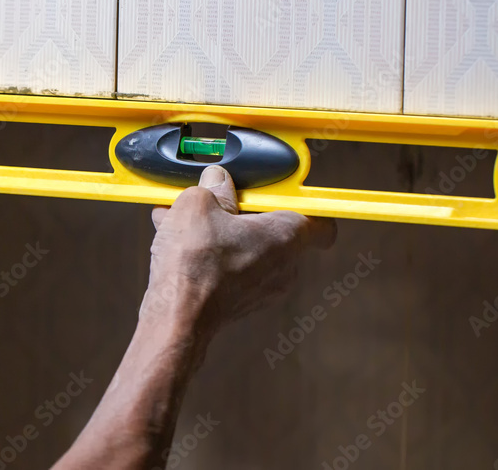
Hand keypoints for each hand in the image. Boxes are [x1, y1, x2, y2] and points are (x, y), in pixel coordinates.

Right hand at [142, 165, 336, 340]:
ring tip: (184, 220)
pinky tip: (178, 244)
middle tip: (219, 200)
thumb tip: (216, 181)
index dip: (306, 206)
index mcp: (286, 235)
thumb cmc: (195, 261)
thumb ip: (214, 187)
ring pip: (247, 248)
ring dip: (220, 232)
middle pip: (275, 230)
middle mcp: (284, 266)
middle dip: (245, 212)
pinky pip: (231, 269)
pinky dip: (210, 255)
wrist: (175, 316)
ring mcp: (263, 290)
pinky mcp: (239, 304)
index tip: (284, 196)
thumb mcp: (198, 202)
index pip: (322, 224)